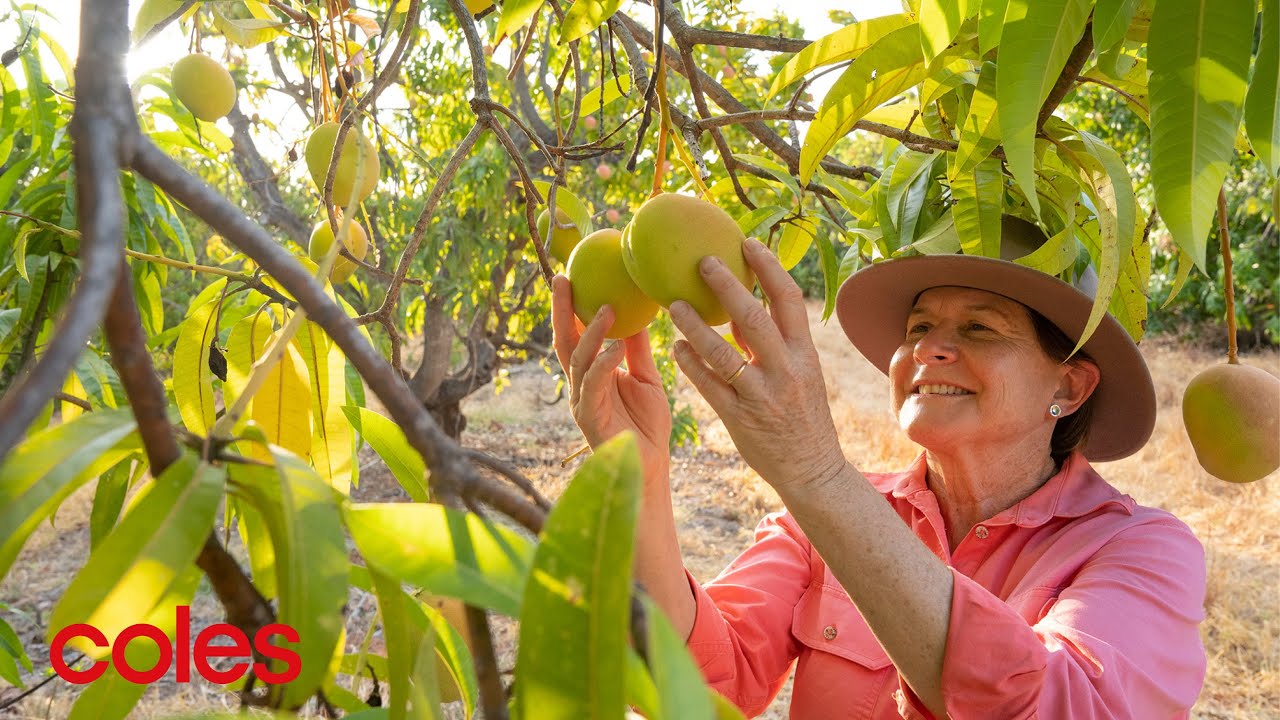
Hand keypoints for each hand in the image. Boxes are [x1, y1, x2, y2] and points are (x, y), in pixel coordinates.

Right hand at [551, 274, 672, 474]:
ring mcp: (582, 400)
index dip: (570, 307)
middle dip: (560, 310)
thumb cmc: (648, 426)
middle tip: (563, 279)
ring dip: (591, 332)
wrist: (650, 467)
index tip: (570, 275)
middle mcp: (581, 383)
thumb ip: (637, 351)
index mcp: (592, 373)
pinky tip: (617, 347)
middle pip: (564, 340)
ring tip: (606, 309)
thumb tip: (637, 314)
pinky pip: (593, 383)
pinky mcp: (589, 416)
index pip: (575, 333)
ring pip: (578, 358)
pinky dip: (604, 362)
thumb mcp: (646, 379)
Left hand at [669, 238, 846, 491]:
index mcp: (806, 354)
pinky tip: (675, 348)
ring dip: (694, 325)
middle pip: (753, 318)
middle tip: (701, 262)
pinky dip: (690, 364)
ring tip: (673, 305)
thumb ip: (772, 344)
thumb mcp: (801, 375)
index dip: (768, 267)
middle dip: (726, 285)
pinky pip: (709, 386)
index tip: (747, 243)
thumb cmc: (803, 417)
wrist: (813, 471)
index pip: (788, 300)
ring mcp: (762, 396)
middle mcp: (786, 371)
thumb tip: (738, 309)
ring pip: (722, 352)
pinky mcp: (740, 419)